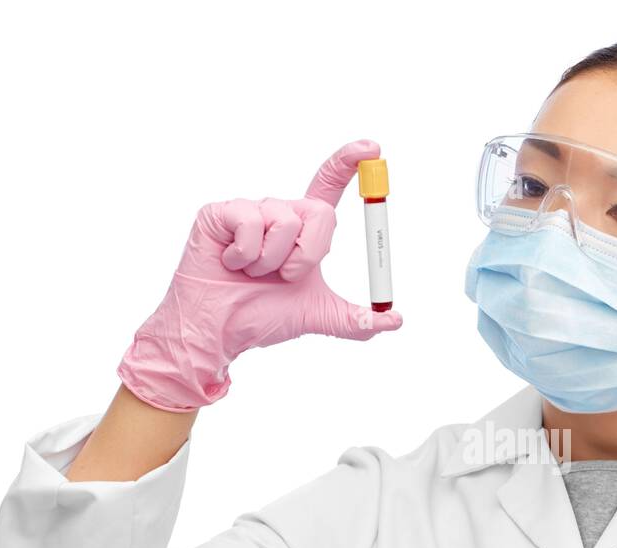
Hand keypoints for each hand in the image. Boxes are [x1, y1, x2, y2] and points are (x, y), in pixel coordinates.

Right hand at [118, 139, 402, 411]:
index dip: (348, 163)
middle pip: (319, 211)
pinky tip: (231, 263)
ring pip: (284, 221)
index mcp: (303, 228)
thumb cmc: (261, 317)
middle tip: (285, 277)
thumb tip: (397, 319)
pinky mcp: (220, 212)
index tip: (372, 147)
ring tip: (252, 273)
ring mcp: (249, 209)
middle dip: (309, 253)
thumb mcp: (318, 316)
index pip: (329, 186)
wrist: (220, 331)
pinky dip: (246, 254)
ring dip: (273, 260)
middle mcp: (279, 212)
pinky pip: (251, 224)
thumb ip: (358, 320)